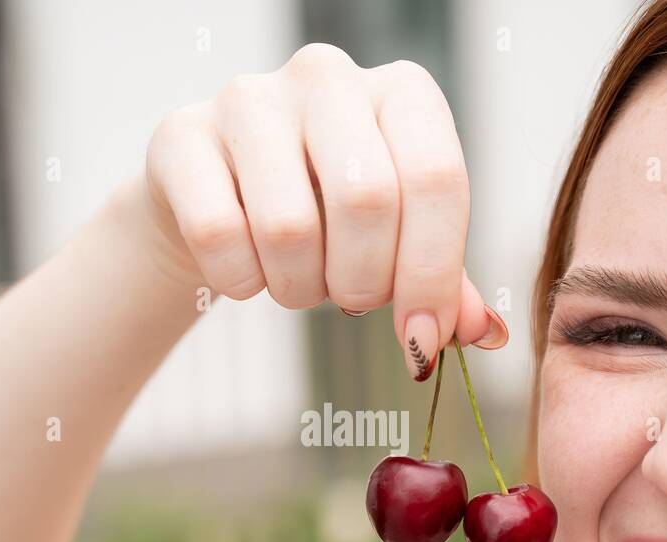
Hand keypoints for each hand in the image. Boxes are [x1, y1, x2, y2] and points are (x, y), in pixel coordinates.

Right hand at [141, 42, 507, 380]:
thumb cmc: (327, 221)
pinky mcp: (181, 136)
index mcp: (403, 92)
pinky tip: (246, 270)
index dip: (432, 274)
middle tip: (349, 300)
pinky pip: (219, 236)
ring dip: (299, 289)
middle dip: (362, 282)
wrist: (217, 201)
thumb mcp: (398, 244)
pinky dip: (240, 281)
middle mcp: (329, 77)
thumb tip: (485, 332)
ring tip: (297, 281)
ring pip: (288, 227)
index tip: (420, 340)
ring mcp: (250, 98)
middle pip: (366, 200)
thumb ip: (442, 283)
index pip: (437, 179)